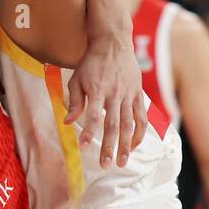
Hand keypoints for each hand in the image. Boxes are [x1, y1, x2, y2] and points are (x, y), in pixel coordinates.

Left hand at [65, 32, 146, 166]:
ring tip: (122, 162)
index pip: (93, 114)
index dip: (89, 131)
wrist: (113, 44)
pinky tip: (133, 146)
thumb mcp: (77, 79)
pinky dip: (139, 133)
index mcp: (98, 89)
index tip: (84, 146)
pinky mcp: (138, 95)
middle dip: (110, 146)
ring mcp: (129, 95)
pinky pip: (141, 117)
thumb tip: (67, 122)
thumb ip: (74, 101)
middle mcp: (115, 93)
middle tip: (106, 164)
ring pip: (129, 124)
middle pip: (114, 124)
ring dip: (126, 145)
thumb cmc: (91, 63)